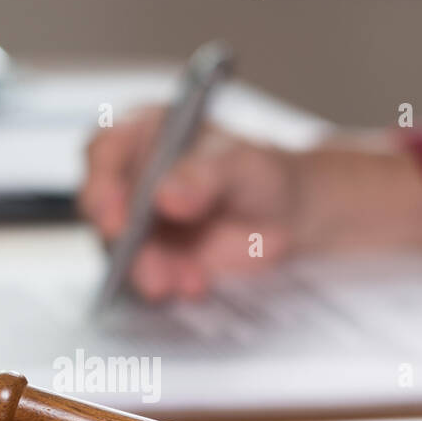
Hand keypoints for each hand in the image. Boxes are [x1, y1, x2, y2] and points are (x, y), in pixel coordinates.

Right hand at [77, 107, 421, 300]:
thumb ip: (213, 176)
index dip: (102, 180)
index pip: (106, 148)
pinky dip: (168, 285)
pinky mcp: (170, 258)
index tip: (118, 213)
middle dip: (125, 239)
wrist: (319, 218)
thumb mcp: (258, 170)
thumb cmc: (288, 180)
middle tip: (150, 264)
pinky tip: (193, 284)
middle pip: (105, 204)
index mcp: (157, 136)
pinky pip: (153, 275)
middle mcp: (145, 178)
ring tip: (183, 280)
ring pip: (128, 248)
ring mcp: (152, 222)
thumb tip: (171, 191)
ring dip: (149, 267)